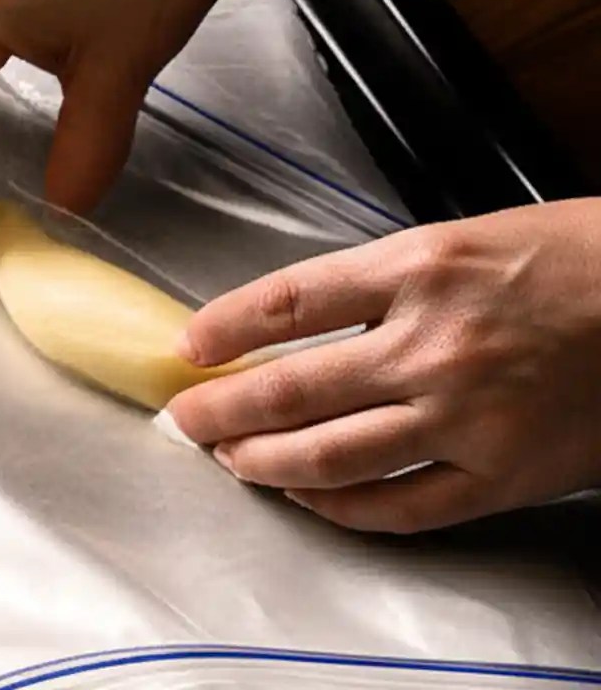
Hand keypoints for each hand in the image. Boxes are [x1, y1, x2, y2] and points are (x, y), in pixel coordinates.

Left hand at [170, 199, 600, 533]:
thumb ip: (379, 283)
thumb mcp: (463, 241)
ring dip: (263, 463)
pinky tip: (306, 497)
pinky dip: (339, 507)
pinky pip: (399, 508)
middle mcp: (434, 344)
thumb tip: (290, 326)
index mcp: (422, 267)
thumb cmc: (571, 261)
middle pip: (291, 391)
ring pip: (331, 458)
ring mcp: (467, 416)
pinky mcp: (501, 473)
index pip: (288, 302)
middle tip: (186, 420)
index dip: (224, 328)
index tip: (190, 346)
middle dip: (220, 412)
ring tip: (231, 460)